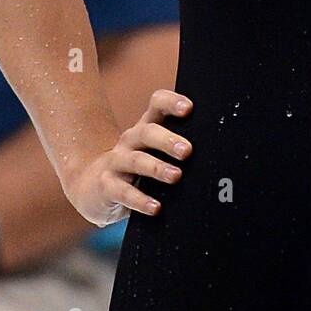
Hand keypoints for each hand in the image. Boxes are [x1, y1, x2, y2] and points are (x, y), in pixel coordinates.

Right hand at [65, 89, 193, 225]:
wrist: (92, 187)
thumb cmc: (136, 169)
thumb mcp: (153, 153)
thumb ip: (176, 150)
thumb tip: (217, 155)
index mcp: (145, 128)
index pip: (157, 105)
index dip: (171, 102)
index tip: (189, 108)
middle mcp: (130, 141)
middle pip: (147, 132)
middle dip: (168, 140)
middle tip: (188, 151)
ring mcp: (116, 162)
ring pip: (136, 161)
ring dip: (157, 168)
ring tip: (176, 177)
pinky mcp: (106, 186)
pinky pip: (123, 192)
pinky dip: (140, 200)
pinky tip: (156, 207)